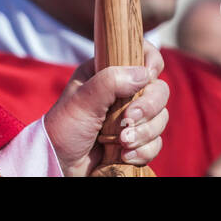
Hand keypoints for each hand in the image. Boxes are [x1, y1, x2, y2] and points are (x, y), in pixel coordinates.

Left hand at [43, 42, 168, 175]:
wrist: (60, 165)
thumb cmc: (64, 129)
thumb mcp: (82, 101)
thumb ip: (110, 82)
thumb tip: (144, 74)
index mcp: (107, 72)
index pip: (141, 55)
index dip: (152, 62)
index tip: (149, 76)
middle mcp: (122, 92)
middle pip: (158, 90)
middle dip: (148, 107)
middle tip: (129, 119)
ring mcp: (130, 117)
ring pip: (160, 118)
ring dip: (145, 132)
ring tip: (122, 142)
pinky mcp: (135, 140)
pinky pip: (155, 142)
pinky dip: (144, 150)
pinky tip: (125, 156)